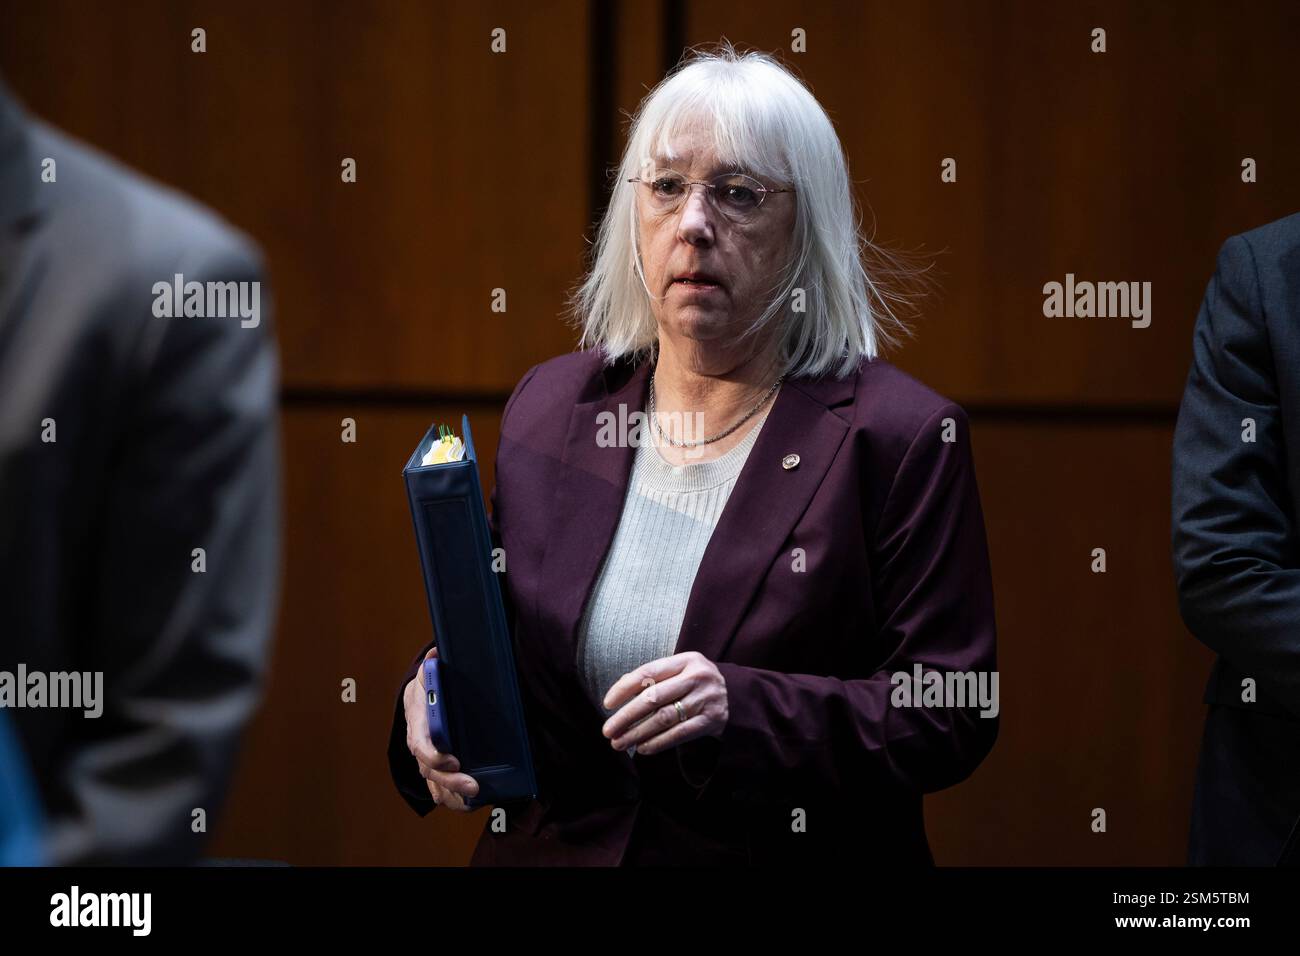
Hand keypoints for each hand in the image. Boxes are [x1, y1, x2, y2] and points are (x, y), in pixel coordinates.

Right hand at [403, 646, 478, 809]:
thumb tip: (436, 652)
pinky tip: (471, 803)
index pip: (421, 746)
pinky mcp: (435, 770)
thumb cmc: (426, 688)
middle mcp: (420, 747)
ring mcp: (426, 761)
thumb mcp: (428, 674)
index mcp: (418, 724)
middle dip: (451, 781)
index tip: (454, 760)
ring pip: (435, 786)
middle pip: (430, 772)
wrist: (417, 700)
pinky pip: (440, 792)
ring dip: (454, 796)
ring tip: (475, 799)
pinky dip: (454, 800)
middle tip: (474, 785)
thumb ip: (433, 666)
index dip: (435, 757)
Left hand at [601, 651, 728, 755]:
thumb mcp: (680, 671)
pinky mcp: (712, 721)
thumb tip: (620, 687)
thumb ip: (654, 677)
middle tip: (608, 730)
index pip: (648, 672)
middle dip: (627, 716)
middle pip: (654, 697)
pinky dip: (658, 743)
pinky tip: (642, 749)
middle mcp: (697, 677)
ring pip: (664, 718)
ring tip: (620, 743)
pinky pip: (679, 734)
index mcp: (686, 660)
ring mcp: (706, 699)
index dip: (624, 688)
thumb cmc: (696, 683)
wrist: (736, 696)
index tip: (607, 704)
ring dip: (638, 733)